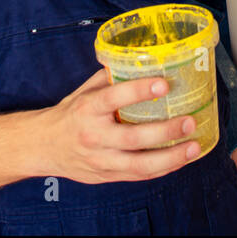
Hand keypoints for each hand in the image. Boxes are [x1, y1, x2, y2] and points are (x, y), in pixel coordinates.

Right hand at [37, 69, 203, 182]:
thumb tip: (143, 61)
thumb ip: (111, 79)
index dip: (139, 91)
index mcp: (87, 108)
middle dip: (164, 131)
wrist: (43, 147)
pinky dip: (163, 168)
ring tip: (194, 146)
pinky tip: (182, 159)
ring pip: (139, 164)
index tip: (164, 83)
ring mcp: (100, 160)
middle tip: (189, 121)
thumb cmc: (70, 114)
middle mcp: (93, 136)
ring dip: (171, 157)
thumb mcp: (84, 91)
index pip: (113, 98)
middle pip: (132, 138)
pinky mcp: (107, 175)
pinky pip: (139, 175)